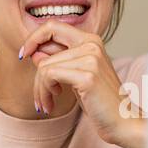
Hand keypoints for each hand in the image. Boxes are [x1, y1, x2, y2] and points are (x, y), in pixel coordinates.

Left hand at [20, 21, 145, 147]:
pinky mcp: (87, 75)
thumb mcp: (74, 77)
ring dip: (40, 90)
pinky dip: (45, 92)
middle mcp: (92, 44)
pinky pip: (49, 76)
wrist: (122, 121)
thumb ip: (57, 61)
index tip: (24, 55)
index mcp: (91, 40)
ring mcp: (91, 58)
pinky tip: (52, 103)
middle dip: (36, 76)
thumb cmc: (99, 101)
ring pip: (44, 66)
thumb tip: (34, 52)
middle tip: (39, 96)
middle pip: (44, 49)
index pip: (53, 26)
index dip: (34, 38)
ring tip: (46, 104)